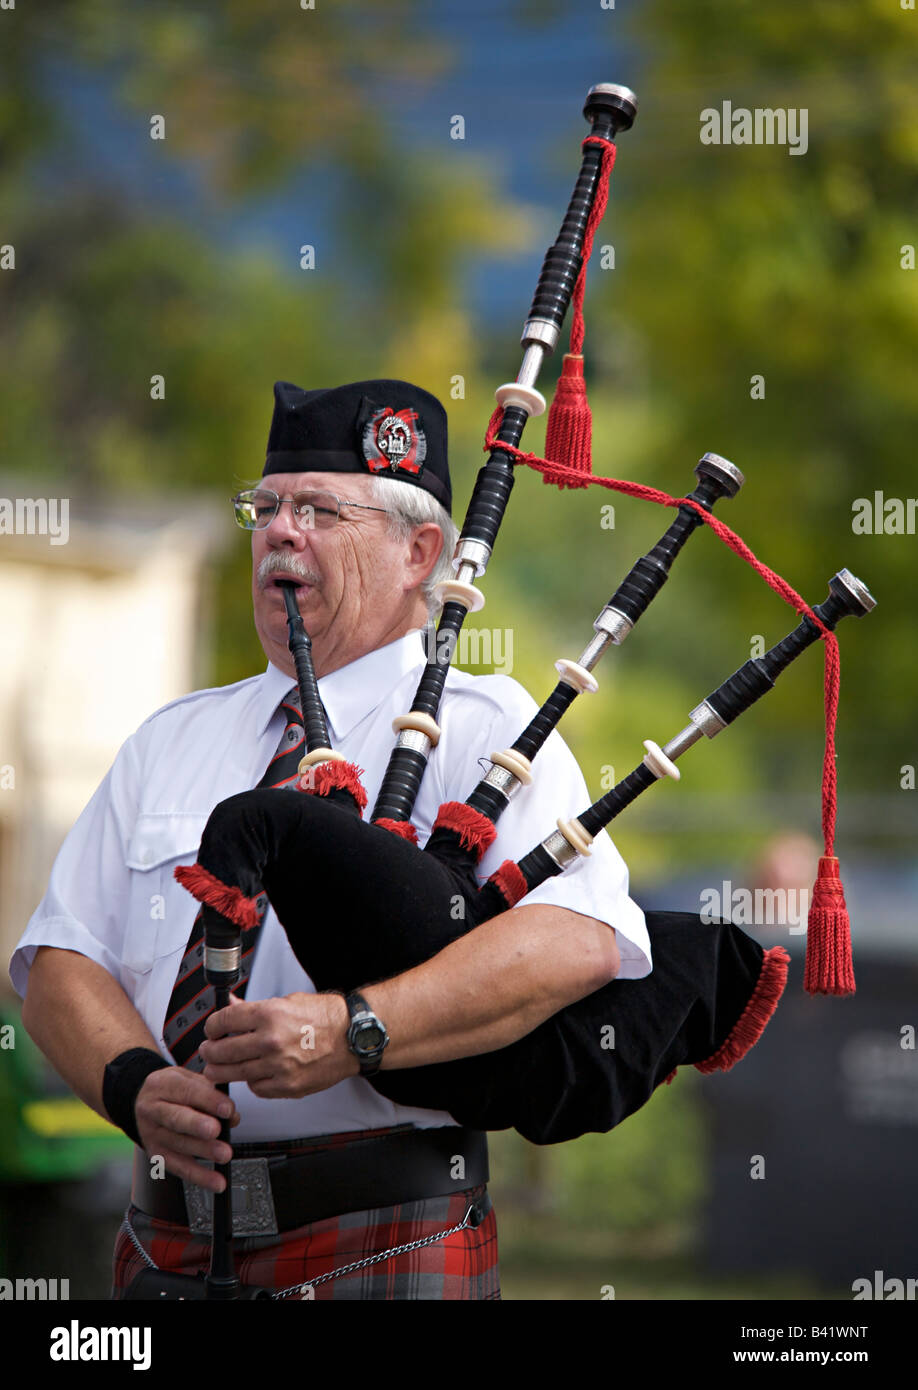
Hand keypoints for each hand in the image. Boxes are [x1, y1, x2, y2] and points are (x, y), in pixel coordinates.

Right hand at [134, 1066, 240, 1192]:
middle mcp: (152, 1109)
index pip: (187, 1091)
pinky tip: (216, 1181)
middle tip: (216, 1131)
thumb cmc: (172, 1089)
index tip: (227, 1109)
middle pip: (176, 1118)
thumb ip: (211, 1093)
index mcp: (162, 1084)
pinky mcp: (155, 1155)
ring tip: (224, 1155)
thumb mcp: (188, 1079)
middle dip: (197, 1125)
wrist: (141, 1100)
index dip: (209, 1100)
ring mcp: (151, 1134)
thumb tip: (231, 1116)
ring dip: (203, 1152)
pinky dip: (199, 1176)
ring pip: (178, 1145)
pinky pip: (178, 1167)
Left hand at [200, 992, 357, 1098]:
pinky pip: (257, 1088)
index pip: (224, 1021)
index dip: (211, 1026)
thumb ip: (254, 1008)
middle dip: (209, 1051)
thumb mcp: (286, 1001)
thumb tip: (230, 1006)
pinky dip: (251, 1082)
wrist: (352, 1037)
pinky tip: (252, 1074)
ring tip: (216, 1068)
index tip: (211, 1030)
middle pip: (222, 1050)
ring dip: (221, 1071)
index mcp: (269, 1014)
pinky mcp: (288, 1086)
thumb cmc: (325, 1017)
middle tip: (207, 1051)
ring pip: (235, 1073)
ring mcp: (279, 1066)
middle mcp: (271, 1040)